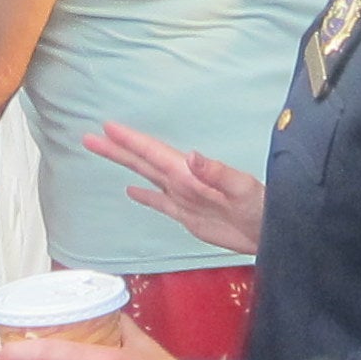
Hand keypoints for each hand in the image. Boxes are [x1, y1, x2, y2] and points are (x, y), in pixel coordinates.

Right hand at [87, 120, 264, 254]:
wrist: (270, 231)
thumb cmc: (261, 207)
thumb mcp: (241, 188)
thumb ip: (216, 172)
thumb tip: (190, 155)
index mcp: (190, 173)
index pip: (154, 153)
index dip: (131, 141)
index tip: (108, 127)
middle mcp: (182, 182)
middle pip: (143, 161)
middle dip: (117, 149)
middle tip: (90, 136)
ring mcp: (184, 198)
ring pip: (146, 177)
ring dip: (125, 165)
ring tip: (103, 152)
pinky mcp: (188, 216)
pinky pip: (160, 203)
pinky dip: (144, 196)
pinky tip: (131, 190)